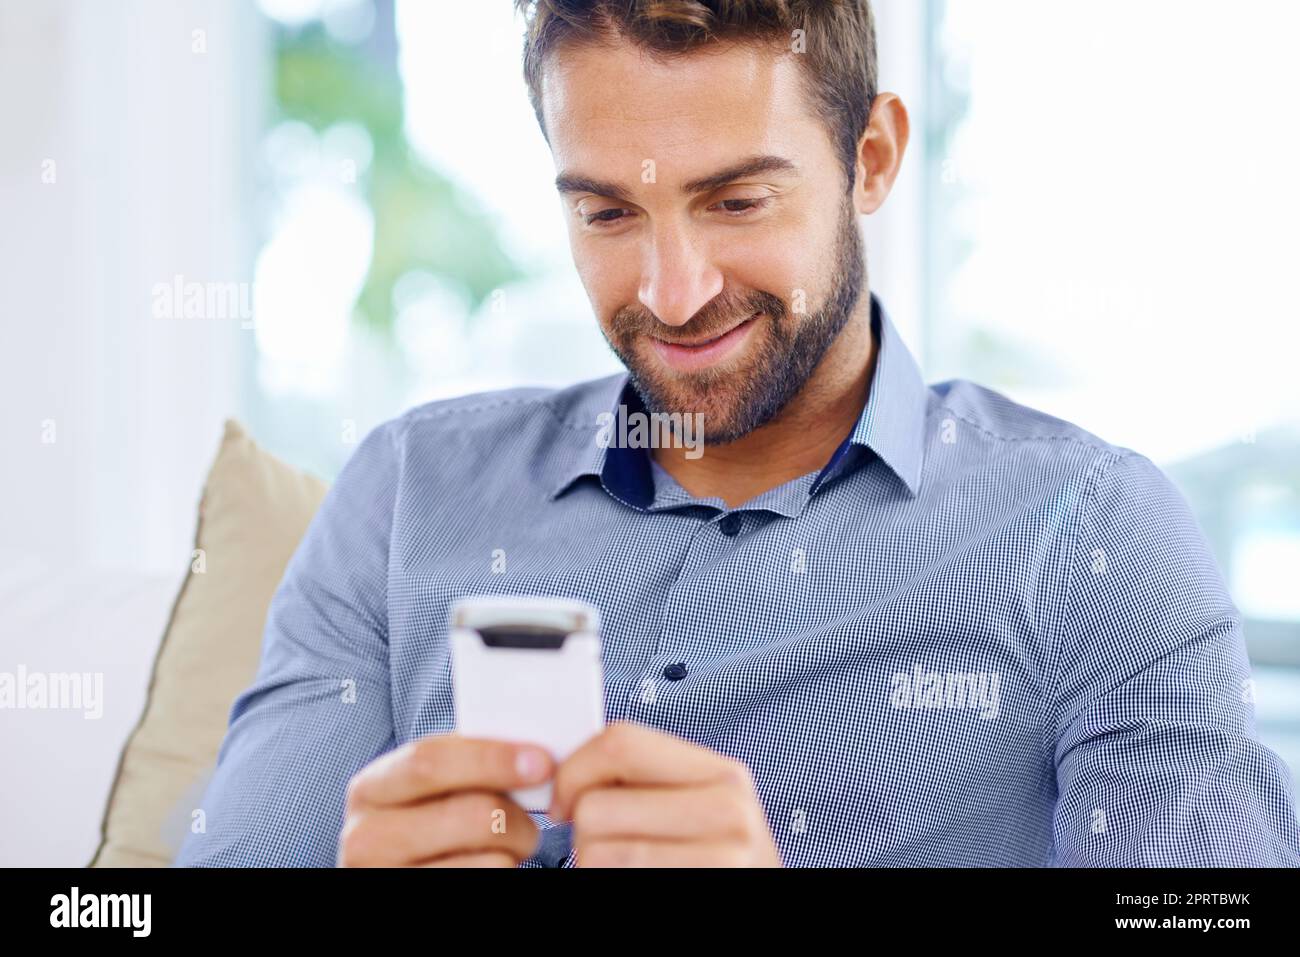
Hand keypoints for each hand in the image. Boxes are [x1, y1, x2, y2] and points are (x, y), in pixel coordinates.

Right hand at [338, 733, 553, 866]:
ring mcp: (386, 876)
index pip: (431, 762)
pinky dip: (504, 871)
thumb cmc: (420, 823)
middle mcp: (366, 837)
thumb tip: (528, 753)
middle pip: (472, 814)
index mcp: (370, 789)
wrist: (392, 868)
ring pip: (491, 860)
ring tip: (509, 848)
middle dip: (517, 815)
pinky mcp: (413, 905)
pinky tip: (489, 865)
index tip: (541, 762)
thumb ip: (462, 765)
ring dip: (515, 852)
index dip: (492, 759)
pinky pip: (487, 882)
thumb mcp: (424, 791)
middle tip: (534, 821)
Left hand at [547, 721, 781, 866]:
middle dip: (583, 830)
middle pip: (596, 805)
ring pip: (594, 852)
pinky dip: (604, 883)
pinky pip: (607, 880)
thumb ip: (650, 778)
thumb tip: (566, 769)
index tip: (563, 799)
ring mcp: (721, 858)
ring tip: (626, 867)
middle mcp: (728, 810)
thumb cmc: (717, 859)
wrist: (757, 897)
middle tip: (605, 844)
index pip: (622, 743)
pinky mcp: (702, 889)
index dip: (574, 770)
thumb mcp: (700, 808)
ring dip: (592, 864)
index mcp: (723, 773)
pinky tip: (635, 880)